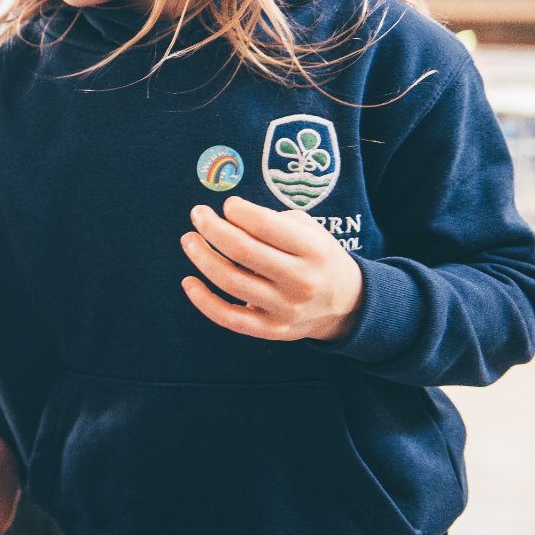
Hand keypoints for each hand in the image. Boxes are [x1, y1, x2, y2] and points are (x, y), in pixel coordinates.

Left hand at [180, 195, 362, 341]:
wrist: (346, 305)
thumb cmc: (316, 257)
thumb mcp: (308, 231)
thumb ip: (271, 222)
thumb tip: (225, 218)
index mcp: (314, 250)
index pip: (265, 224)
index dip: (238, 210)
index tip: (228, 205)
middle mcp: (301, 281)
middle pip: (243, 250)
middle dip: (212, 228)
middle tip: (197, 214)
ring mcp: (286, 309)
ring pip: (231, 281)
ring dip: (202, 257)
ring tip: (189, 240)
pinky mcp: (271, 330)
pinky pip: (229, 317)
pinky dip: (203, 301)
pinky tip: (188, 281)